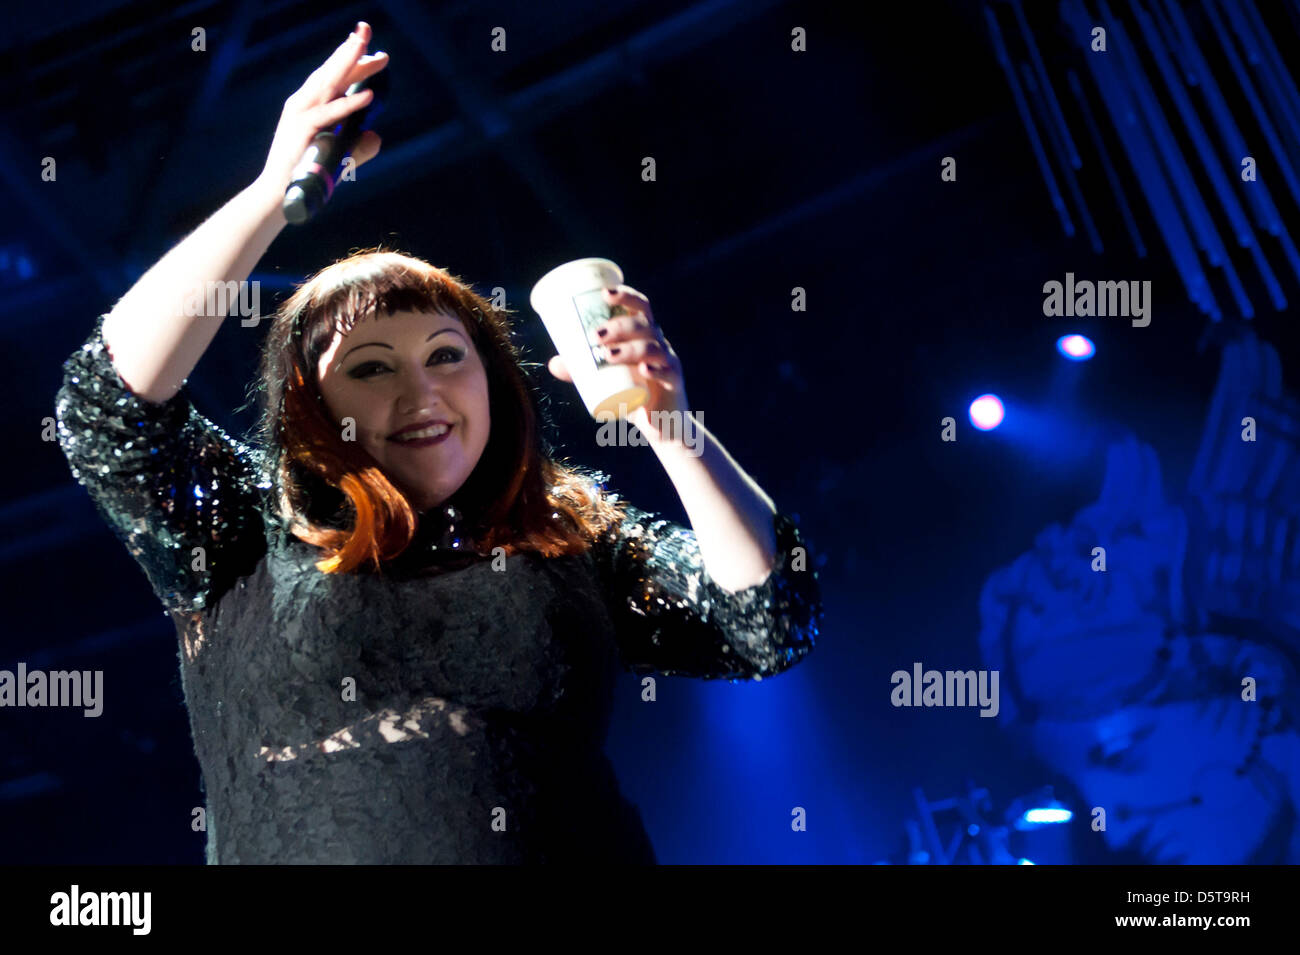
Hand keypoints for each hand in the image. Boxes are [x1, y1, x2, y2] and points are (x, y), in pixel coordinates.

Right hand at [256, 21, 387, 196]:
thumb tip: (376, 136)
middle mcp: (302, 104)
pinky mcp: (304, 131)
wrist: (280, 194)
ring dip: (351, 64)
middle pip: (331, 71)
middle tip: (367, 30)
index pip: (331, 76)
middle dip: (351, 50)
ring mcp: (301, 115)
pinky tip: (369, 94)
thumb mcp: (337, 157)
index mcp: (308, 105)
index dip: (350, 60)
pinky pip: (331, 114)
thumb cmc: (306, 174)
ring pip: (330, 83)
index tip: (372, 49)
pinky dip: (350, 104)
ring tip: (372, 51)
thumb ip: (359, 147)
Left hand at [548, 285, 690, 434]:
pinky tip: (643, 370)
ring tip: (608, 356)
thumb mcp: (607, 378)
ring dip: (630, 349)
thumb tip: (552, 364)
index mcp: (645, 335)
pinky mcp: (675, 384)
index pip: (641, 307)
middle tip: (596, 336)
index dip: (626, 296)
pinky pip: (668, 373)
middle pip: (644, 325)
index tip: (605, 294)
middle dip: (619, 326)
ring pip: (653, 348)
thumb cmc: (634, 392)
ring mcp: (669, 362)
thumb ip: (582, 371)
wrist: (661, 421)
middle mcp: (659, 344)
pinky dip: (656, 371)